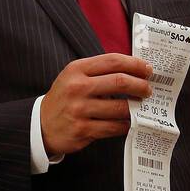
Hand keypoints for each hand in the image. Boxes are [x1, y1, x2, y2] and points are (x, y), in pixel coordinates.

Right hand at [38, 53, 152, 156]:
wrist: (41, 125)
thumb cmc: (65, 98)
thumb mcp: (74, 77)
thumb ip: (99, 71)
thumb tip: (134, 71)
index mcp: (76, 70)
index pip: (112, 61)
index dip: (135, 64)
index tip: (147, 69)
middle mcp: (77, 87)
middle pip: (120, 82)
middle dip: (140, 86)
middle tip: (148, 90)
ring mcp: (79, 109)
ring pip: (120, 107)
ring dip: (136, 108)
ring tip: (140, 107)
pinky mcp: (83, 129)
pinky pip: (114, 127)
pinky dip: (126, 125)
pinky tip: (128, 122)